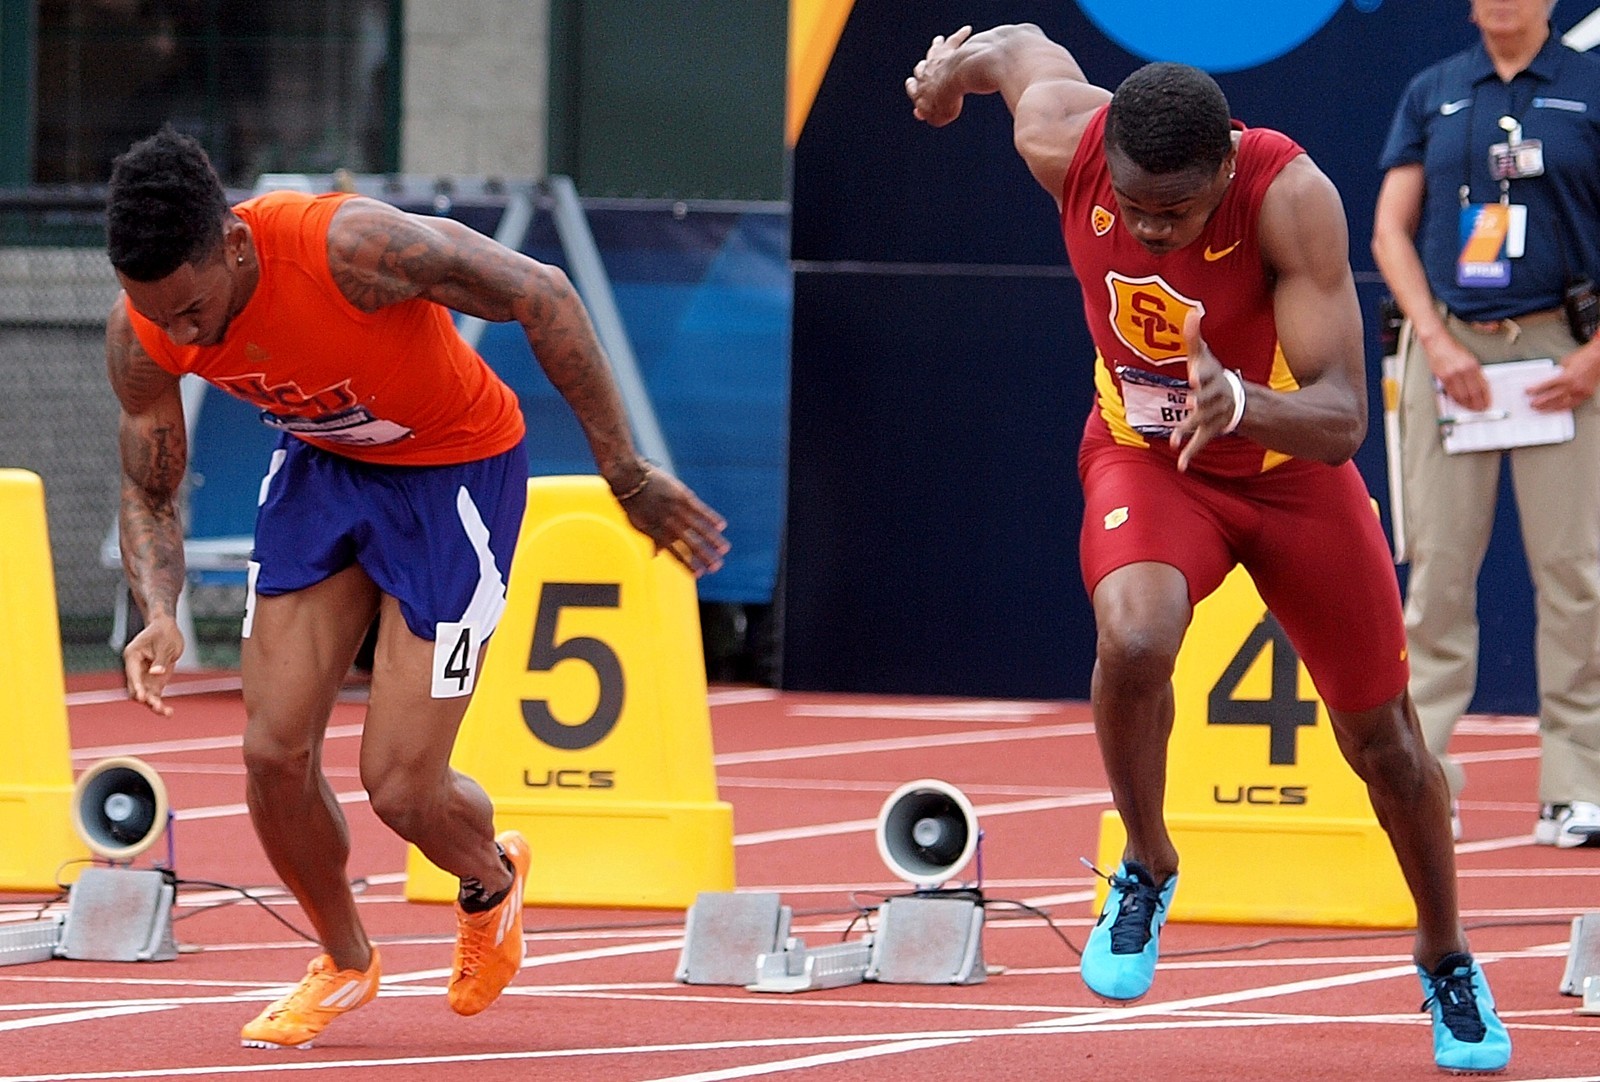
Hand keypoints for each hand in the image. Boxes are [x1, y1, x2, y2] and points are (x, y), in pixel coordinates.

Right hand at [123, 614, 183, 715]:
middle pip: (135, 688)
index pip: (132, 674)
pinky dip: (159, 704)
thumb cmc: (164, 632)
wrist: (167, 628)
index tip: (141, 696)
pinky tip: (169, 713)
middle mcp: (135, 668)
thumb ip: (161, 660)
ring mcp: (144, 676)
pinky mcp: (154, 681)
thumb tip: (156, 673)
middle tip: (157, 706)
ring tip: (166, 712)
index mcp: (132, 656)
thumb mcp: (165, 644)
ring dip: (153, 704)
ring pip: (144, 695)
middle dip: (144, 698)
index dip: (137, 686)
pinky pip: (154, 696)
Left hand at [617, 468, 729, 576]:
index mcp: (657, 533)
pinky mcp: (682, 496)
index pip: (675, 553)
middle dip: (705, 557)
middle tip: (717, 567)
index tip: (699, 575)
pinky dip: (711, 518)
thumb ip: (651, 539)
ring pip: (698, 528)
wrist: (630, 478)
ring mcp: (676, 509)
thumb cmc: (633, 503)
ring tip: (724, 549)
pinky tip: (722, 526)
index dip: (688, 565)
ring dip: (712, 540)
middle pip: (690, 543)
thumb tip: (656, 555)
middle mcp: (668, 523)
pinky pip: (700, 509)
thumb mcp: (638, 524)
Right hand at [905, 26, 973, 125]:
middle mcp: (925, 72)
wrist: (953, 83)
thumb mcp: (936, 117)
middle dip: (922, 67)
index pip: (912, 88)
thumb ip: (928, 115)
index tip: (911, 83)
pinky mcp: (949, 51)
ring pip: (934, 50)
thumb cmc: (945, 104)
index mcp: (919, 90)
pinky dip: (960, 35)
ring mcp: (936, 60)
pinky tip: (967, 30)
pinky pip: (954, 41)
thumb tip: (920, 113)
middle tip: (923, 63)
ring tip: (939, 41)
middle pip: (921, 67)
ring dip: (936, 46)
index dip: (912, 87)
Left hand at [1170, 312, 1239, 471]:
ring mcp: (1213, 415)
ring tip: (1173, 441)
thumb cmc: (1213, 373)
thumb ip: (1194, 336)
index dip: (1201, 376)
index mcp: (1213, 378)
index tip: (1192, 377)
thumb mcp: (1204, 356)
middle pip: (1206, 401)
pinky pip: (1201, 443)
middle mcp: (1215, 398)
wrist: (1236, 398)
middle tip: (1190, 405)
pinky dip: (1191, 454)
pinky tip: (1180, 466)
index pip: (1208, 376)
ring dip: (1187, 430)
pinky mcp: (1210, 430)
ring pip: (1201, 423)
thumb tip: (1190, 311)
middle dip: (1199, 403)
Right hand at [1422, 329, 1491, 411]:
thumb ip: (1474, 372)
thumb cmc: (1452, 349)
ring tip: (1471, 408)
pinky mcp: (1442, 377)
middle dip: (1477, 403)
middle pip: (1472, 392)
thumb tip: (1479, 387)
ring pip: (1461, 395)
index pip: (1481, 385)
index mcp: (1472, 365)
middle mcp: (1463, 370)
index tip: (1487, 402)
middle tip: (1480, 408)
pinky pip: (1451, 392)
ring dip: (1467, 404)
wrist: (1438, 343)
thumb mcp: (1468, 359)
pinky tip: (1460, 402)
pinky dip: (1456, 399)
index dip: (1485, 396)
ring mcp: (1452, 374)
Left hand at [1527, 346, 1599, 412]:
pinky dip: (1563, 407)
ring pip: (1562, 403)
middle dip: (1540, 402)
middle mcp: (1573, 385)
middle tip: (1531, 404)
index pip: (1546, 385)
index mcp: (1566, 376)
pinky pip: (1573, 404)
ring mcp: (1580, 391)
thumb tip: (1546, 380)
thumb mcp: (1565, 363)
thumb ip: (1556, 373)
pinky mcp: (1586, 394)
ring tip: (1540, 409)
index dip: (1535, 389)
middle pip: (1552, 397)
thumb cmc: (1583, 357)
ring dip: (1549, 408)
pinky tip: (1556, 409)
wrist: (1599, 357)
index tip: (1528, 392)